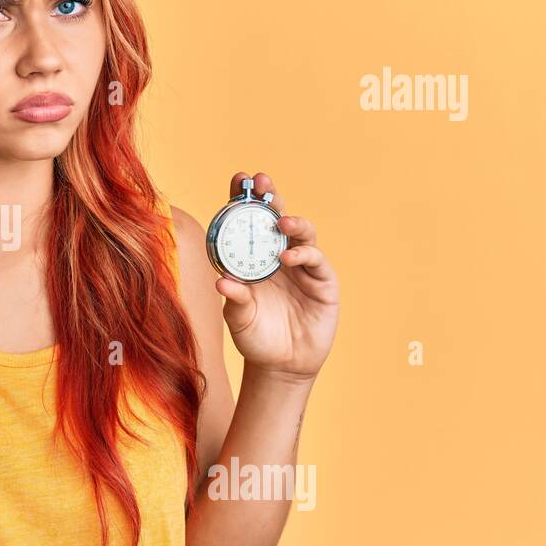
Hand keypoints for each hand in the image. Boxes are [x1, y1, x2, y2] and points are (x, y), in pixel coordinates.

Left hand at [214, 172, 339, 383]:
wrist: (281, 365)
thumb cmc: (256, 337)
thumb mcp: (239, 318)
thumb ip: (235, 299)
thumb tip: (222, 283)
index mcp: (254, 257)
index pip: (248, 222)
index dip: (245, 199)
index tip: (239, 179)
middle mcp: (279, 256)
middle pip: (277, 218)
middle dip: (271, 197)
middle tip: (262, 181)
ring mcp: (303, 267)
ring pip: (302, 234)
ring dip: (292, 222)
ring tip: (279, 221)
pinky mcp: (323, 282)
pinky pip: (316, 261)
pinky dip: (304, 254)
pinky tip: (290, 257)